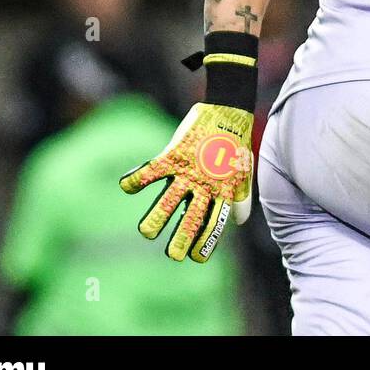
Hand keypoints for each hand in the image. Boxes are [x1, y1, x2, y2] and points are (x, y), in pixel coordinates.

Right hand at [119, 103, 253, 261]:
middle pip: (192, 217)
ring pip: (169, 200)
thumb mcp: (243, 172)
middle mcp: (205, 184)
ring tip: (146, 233)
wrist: (227, 111)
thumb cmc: (234, 144)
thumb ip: (241, 197)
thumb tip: (238, 223)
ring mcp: (188, 170)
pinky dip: (138, 177)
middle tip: (172, 256)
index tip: (196, 258)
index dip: (206, 242)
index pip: (214, 222)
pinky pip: (153, 169)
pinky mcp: (175, 154)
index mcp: (222, 190)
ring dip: (157, 218)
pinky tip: (126, 186)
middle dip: (182, 238)